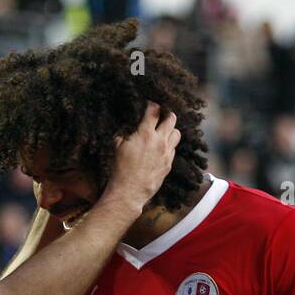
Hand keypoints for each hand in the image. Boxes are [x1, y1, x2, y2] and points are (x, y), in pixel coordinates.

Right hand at [102, 101, 179, 216]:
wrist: (130, 191)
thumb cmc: (120, 168)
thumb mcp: (117, 145)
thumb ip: (124, 131)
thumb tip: (128, 124)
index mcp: (145, 133)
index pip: (154, 110)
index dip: (152, 104)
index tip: (151, 103)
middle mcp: (159, 141)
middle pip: (171, 118)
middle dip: (167, 113)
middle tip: (162, 113)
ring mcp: (166, 153)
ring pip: (177, 133)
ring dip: (171, 129)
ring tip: (164, 130)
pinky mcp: (169, 164)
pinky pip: (173, 149)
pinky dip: (169, 145)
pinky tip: (162, 147)